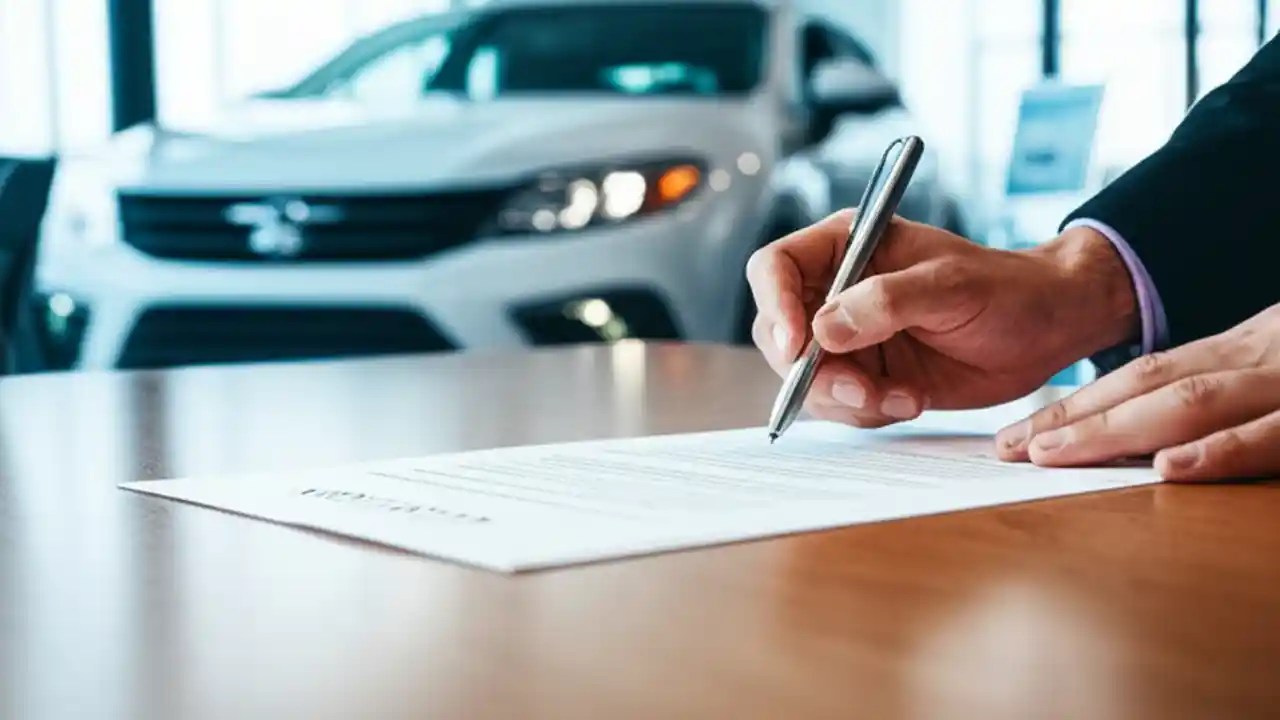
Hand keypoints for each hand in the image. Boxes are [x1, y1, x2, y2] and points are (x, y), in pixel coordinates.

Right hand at [747, 211, 1139, 426]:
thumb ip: (886, 301)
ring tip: (902, 396)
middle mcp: (836, 290)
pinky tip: (910, 399)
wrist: (1045, 332)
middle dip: (812, 370)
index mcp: (846, 246)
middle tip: (859, 390)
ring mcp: (848, 337)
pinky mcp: (865, 375)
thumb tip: (824, 330)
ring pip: (805, 377)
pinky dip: (868, 411)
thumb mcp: (950, 285)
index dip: (775, 305)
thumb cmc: (1006, 289)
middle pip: (778, 332)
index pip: (775, 267)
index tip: (799, 346)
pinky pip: (838, 404)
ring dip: (846, 398)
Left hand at [997, 303, 1279, 480]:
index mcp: (1242, 353)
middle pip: (1147, 385)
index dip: (1078, 405)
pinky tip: (1168, 468)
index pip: (1142, 376)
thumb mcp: (1278, 370)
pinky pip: (1270, 434)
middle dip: (1072, 418)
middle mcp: (1254, 361)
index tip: (1018, 436)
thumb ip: (1229, 394)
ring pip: (1191, 401)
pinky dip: (1219, 451)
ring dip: (1115, 429)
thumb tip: (1161, 441)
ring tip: (1050, 453)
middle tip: (1007, 449)